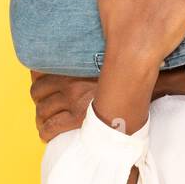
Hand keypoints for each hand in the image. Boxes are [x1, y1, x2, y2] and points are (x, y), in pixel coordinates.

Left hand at [28, 66, 184, 143]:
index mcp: (73, 64)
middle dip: (39, 100)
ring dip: (41, 118)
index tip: (40, 85)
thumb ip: (95, 56)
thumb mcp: (109, 55)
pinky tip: (47, 134)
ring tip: (44, 123)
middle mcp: (69, 80)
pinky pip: (51, 127)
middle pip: (38, 91)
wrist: (147, 86)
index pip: (41, 71)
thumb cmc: (132, 69)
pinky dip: (46, 131)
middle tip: (44, 106)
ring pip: (43, 110)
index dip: (37, 80)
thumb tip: (86, 49)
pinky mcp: (78, 118)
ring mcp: (73, 99)